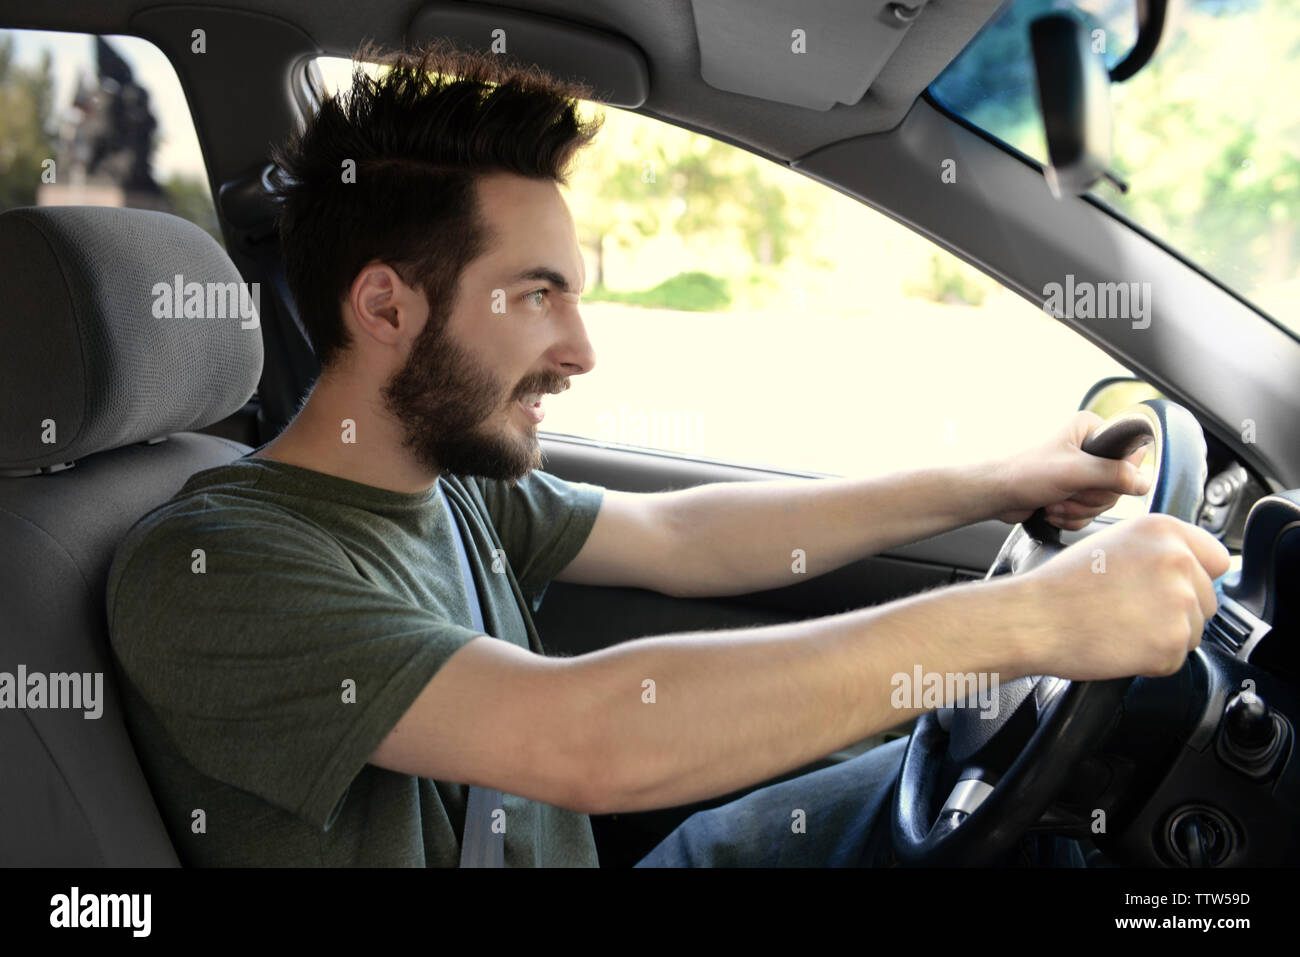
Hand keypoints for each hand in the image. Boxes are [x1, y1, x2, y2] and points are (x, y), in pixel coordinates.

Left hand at [993, 411, 1151, 529]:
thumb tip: (1145, 482)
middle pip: (1119, 483)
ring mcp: (1083, 473)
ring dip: (1079, 509)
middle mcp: (1090, 449)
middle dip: (1091, 496)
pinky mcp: (1075, 493)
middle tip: (1069, 492)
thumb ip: (1113, 475)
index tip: (1095, 479)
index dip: (1118, 474)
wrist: (999, 496)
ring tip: (1056, 501)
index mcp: (1091, 430)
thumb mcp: (1075, 471)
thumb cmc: (1027, 474)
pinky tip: (1053, 509)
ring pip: (1105, 501)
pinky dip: (1073, 516)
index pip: (1131, 453)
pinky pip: (1091, 513)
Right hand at [1014, 513, 1230, 679]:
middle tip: (1131, 612)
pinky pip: (1175, 659)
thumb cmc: (1062, 585)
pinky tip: (1119, 644)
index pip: (1215, 558)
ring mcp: (1179, 602)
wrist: (1035, 618)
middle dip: (1177, 612)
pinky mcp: (1172, 640)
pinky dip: (1150, 661)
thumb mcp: (1113, 543)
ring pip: (1194, 631)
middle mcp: (1178, 561)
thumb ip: (1158, 550)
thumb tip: (1191, 570)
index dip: (1194, 577)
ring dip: (1164, 637)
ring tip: (1121, 627)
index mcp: (1164, 531)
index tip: (1173, 589)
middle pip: (1206, 599)